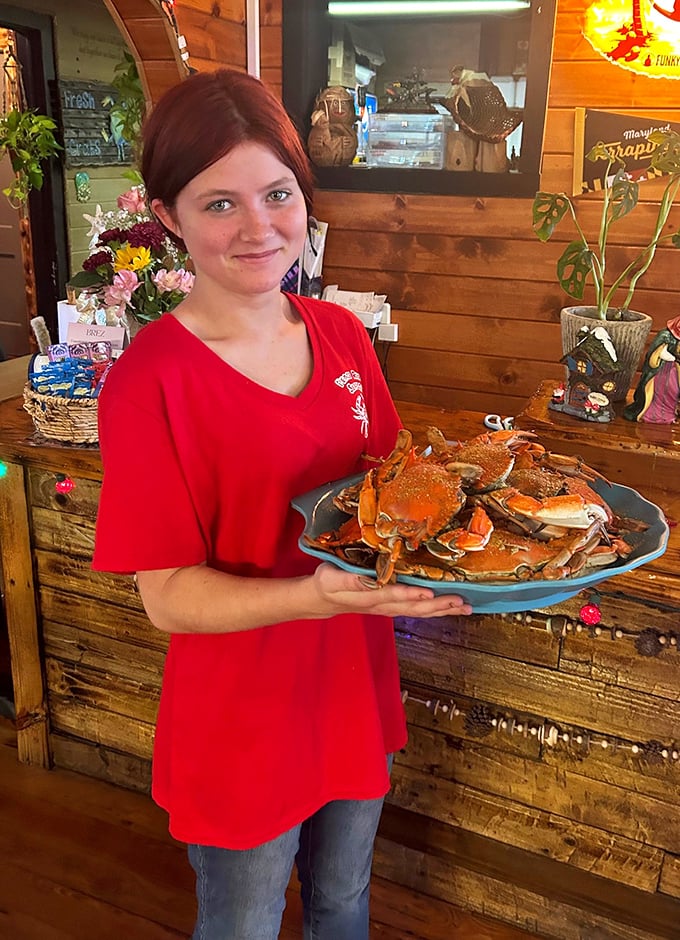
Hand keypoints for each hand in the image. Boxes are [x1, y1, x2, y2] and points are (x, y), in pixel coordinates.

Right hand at [309, 562, 472, 617]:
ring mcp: (390, 608)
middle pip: (414, 608)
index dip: (411, 595)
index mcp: (369, 596)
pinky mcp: (393, 607)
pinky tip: (451, 607)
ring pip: (420, 612)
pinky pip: (418, 611)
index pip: (393, 596)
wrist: (323, 599)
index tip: (430, 592)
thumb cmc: (327, 584)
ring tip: (465, 607)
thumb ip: (349, 581)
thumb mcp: (331, 578)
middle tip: (461, 602)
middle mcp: (384, 605)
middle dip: (439, 605)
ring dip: (443, 610)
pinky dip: (437, 610)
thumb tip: (365, 579)